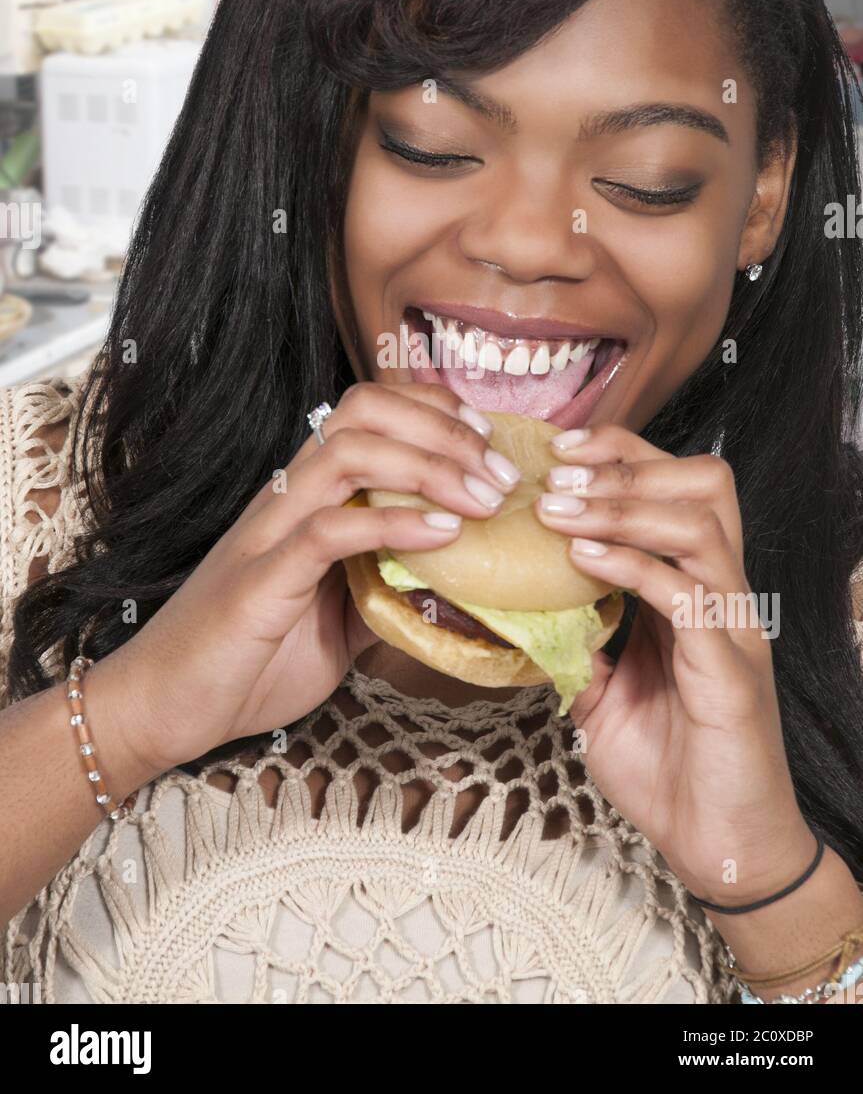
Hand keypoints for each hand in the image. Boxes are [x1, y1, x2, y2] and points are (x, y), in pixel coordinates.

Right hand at [105, 382, 520, 778]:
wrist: (166, 706)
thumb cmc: (252, 659)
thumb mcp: (342, 617)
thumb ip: (390, 586)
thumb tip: (462, 582)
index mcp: (306, 495)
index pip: (369, 410)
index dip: (433, 408)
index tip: (488, 441)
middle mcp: (287, 496)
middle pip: (363, 411)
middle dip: (442, 427)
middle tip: (500, 472)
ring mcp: (270, 531)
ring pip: (348, 453)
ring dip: (429, 466)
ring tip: (483, 499)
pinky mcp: (261, 578)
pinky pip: (330, 530)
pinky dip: (395, 524)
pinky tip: (443, 536)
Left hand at [535, 424, 816, 904]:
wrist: (716, 845)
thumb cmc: (666, 766)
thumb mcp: (600, 693)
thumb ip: (575, 642)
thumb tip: (519, 606)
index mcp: (693, 590)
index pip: (675, 487)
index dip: (622, 454)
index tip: (557, 450)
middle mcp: (721, 595)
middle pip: (705, 483)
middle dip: (628, 461)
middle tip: (557, 469)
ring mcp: (732, 628)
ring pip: (700, 525)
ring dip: (623, 505)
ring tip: (559, 507)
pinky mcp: (730, 671)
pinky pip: (688, 594)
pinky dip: (633, 565)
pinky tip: (582, 557)